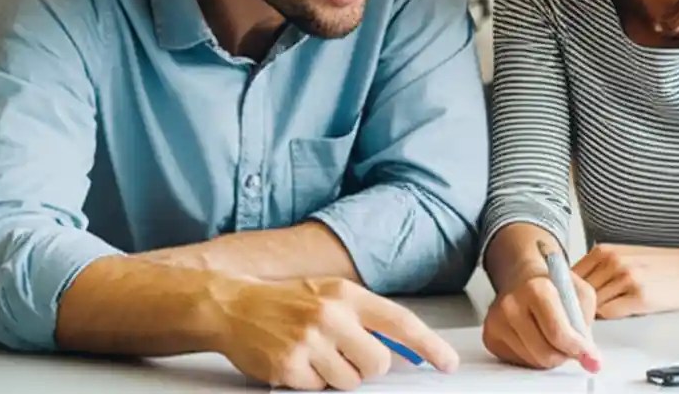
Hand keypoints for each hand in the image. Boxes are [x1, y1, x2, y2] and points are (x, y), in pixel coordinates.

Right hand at [206, 276, 458, 390]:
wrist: (232, 305)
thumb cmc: (286, 302)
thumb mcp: (328, 295)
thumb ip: (363, 318)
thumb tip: (401, 351)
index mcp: (346, 295)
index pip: (399, 322)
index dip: (429, 344)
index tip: (447, 361)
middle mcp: (330, 316)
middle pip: (378, 363)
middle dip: (367, 367)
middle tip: (346, 356)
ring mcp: (309, 342)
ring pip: (350, 382)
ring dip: (337, 377)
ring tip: (315, 356)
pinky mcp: (289, 367)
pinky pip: (319, 390)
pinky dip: (311, 383)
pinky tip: (296, 362)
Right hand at [481, 272, 601, 371]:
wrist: (522, 277)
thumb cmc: (552, 285)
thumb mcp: (579, 291)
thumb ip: (585, 319)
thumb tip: (587, 353)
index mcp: (535, 288)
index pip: (557, 332)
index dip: (576, 348)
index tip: (589, 356)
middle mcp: (511, 305)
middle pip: (545, 353)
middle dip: (564, 355)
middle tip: (572, 347)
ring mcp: (497, 322)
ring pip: (533, 361)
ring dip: (550, 355)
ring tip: (552, 337)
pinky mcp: (490, 336)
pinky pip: (519, 362)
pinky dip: (533, 356)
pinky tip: (535, 338)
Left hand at [573, 244, 678, 318]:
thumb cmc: (663, 266)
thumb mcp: (626, 256)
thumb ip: (600, 268)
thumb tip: (573, 289)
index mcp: (605, 250)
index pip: (569, 275)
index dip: (566, 292)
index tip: (566, 304)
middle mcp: (612, 261)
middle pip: (577, 291)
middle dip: (576, 306)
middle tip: (578, 318)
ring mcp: (625, 279)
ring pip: (591, 304)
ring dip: (591, 315)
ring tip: (595, 320)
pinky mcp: (639, 297)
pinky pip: (609, 313)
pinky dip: (607, 319)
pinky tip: (614, 317)